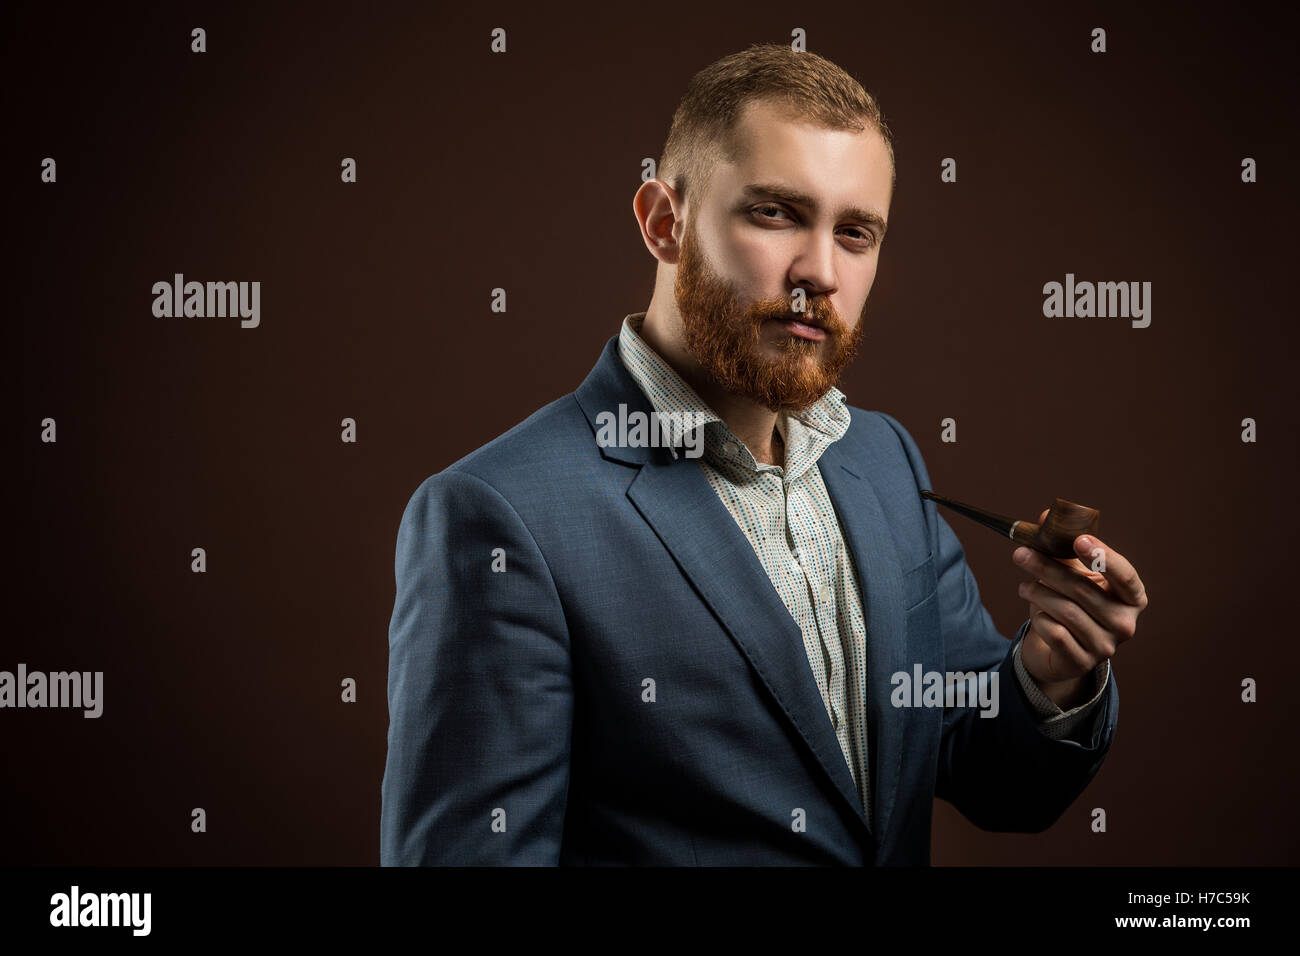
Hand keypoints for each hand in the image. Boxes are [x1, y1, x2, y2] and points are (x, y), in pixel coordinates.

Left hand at [1012, 510, 1147, 710]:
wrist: (1062, 650)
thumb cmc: (1072, 603)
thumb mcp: (1071, 574)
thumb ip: (1061, 546)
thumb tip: (1046, 516)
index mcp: (1132, 597)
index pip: (1125, 576)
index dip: (1103, 557)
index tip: (1078, 539)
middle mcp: (1126, 623)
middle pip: (1083, 590)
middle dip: (1047, 568)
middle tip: (1020, 554)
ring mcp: (1106, 646)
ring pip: (1065, 611)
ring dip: (1038, 593)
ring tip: (1024, 587)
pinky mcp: (1082, 663)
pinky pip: (1054, 633)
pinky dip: (1039, 618)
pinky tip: (1036, 613)